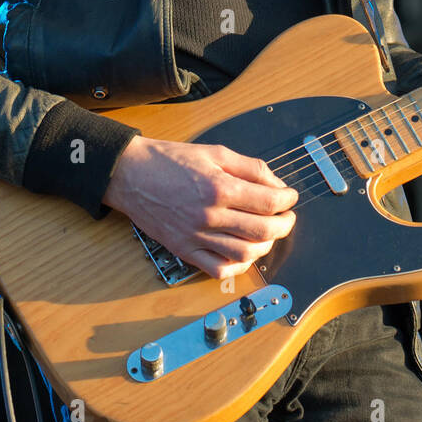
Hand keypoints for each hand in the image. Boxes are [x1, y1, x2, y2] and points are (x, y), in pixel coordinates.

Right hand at [102, 137, 297, 278]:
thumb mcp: (215, 152)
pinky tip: (244, 254)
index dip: (287, 200)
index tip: (290, 197)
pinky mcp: (184, 250)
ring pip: (244, 254)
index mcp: (219, 187)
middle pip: (262, 230)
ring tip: (269, 234)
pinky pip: (217, 269)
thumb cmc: (170, 160)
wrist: (131, 174)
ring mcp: (196, 236)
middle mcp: (209, 215)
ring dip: (265, 246)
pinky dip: (237, 266)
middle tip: (287, 217)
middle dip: (284, 225)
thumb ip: (250, 167)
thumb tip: (277, 184)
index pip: (268, 202)